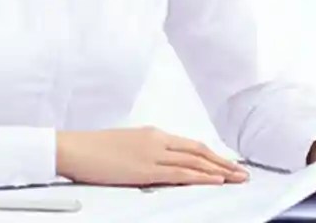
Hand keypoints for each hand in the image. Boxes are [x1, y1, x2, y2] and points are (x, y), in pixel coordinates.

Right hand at [56, 127, 248, 186]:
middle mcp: (157, 140)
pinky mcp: (145, 169)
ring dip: (220, 171)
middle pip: (200, 151)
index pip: (191, 145)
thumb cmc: (94, 150)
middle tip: (242, 173)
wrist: (73, 148)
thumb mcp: (127, 147)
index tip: (227, 164)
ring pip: (195, 162)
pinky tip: (216, 180)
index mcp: (153, 134)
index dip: (213, 155)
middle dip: (224, 163)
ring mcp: (152, 154)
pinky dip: (201, 176)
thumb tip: (160, 166)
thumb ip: (147, 153)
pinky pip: (180, 173)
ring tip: (237, 179)